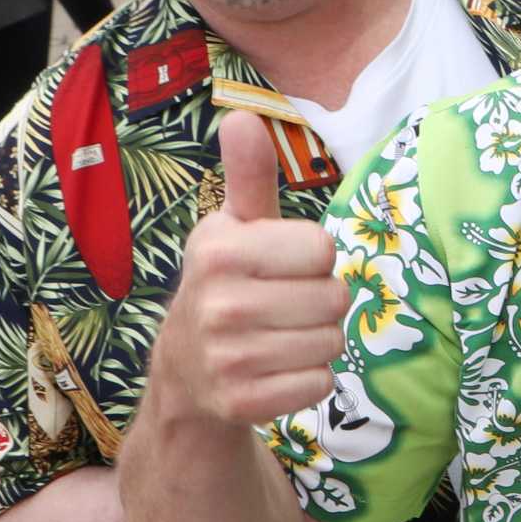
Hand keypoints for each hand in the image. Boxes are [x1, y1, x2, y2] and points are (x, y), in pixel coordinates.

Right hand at [155, 111, 349, 426]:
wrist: (185, 371)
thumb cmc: (227, 284)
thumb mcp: (235, 227)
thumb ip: (250, 177)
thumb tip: (241, 117)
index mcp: (219, 251)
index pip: (323, 248)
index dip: (312, 258)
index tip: (279, 266)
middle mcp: (217, 304)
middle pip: (334, 298)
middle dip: (320, 302)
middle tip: (281, 306)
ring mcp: (227, 359)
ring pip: (332, 342)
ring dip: (316, 341)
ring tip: (277, 336)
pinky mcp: (243, 404)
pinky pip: (320, 383)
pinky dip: (308, 379)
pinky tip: (274, 370)